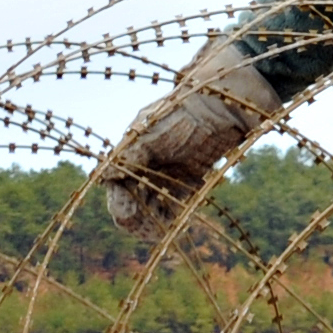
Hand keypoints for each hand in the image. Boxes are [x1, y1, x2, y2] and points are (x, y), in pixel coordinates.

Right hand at [99, 39, 281, 235]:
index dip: (119, 201)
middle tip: (146, 230)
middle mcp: (147, 161)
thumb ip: (131, 154)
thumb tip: (101, 176)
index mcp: (133, 147)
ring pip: (153, 205)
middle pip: (133, 198)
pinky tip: (175, 228)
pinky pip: (176, 204)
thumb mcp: (154, 129)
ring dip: (153, 222)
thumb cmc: (189, 107)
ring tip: (159, 235)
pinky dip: (173, 218)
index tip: (128, 214)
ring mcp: (169, 170)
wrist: (231, 97)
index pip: (116, 183)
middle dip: (136, 217)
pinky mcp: (192, 178)